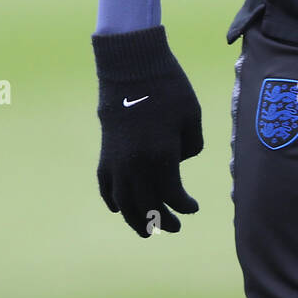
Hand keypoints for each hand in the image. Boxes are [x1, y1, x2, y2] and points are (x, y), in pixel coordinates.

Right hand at [92, 26, 202, 236]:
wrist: (132, 67)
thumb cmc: (169, 87)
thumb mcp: (192, 116)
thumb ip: (192, 146)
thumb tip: (179, 163)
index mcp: (161, 157)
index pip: (173, 196)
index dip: (184, 206)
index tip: (193, 207)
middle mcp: (136, 166)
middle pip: (148, 206)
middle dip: (162, 220)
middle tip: (175, 228)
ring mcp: (117, 162)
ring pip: (124, 204)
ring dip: (136, 220)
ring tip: (147, 230)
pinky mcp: (104, 154)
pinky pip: (106, 187)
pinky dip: (113, 201)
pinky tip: (121, 208)